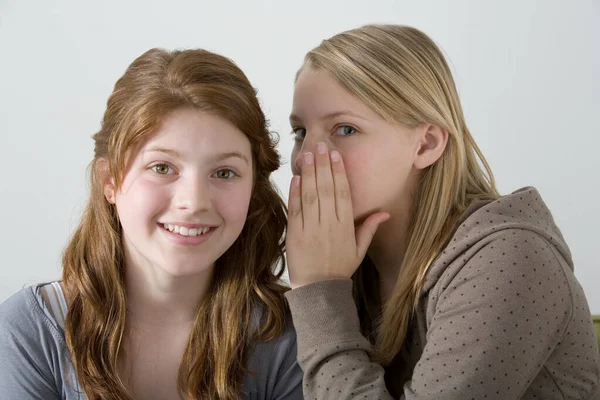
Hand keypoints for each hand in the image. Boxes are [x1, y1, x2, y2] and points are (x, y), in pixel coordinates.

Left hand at [286, 142, 389, 288]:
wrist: (318, 291)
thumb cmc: (340, 269)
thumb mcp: (359, 250)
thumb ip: (369, 229)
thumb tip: (385, 212)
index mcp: (346, 227)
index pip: (343, 193)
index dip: (339, 172)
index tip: (336, 155)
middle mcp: (329, 225)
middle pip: (326, 189)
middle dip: (323, 165)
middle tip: (320, 145)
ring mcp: (311, 229)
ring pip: (311, 196)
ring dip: (309, 173)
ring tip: (307, 154)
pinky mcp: (295, 235)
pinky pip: (296, 210)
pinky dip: (295, 193)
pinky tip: (297, 178)